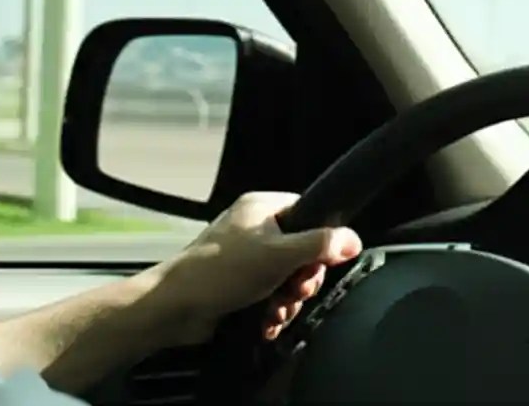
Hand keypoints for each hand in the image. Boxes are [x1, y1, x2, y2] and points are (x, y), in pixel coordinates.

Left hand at [136, 192, 362, 345]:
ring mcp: (246, 257)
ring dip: (288, 300)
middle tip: (294, 291)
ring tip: (275, 310)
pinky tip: (266, 321)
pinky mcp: (239, 284)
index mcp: (262, 207)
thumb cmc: (219, 272)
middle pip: (303, 251)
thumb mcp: (279, 254)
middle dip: (302, 279)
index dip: (321, 241)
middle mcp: (255, 228)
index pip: (309, 214)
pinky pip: (271, 294)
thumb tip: (353, 239)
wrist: (174, 308)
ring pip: (288, 277)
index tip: (318, 263)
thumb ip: (320, 245)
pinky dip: (273, 309)